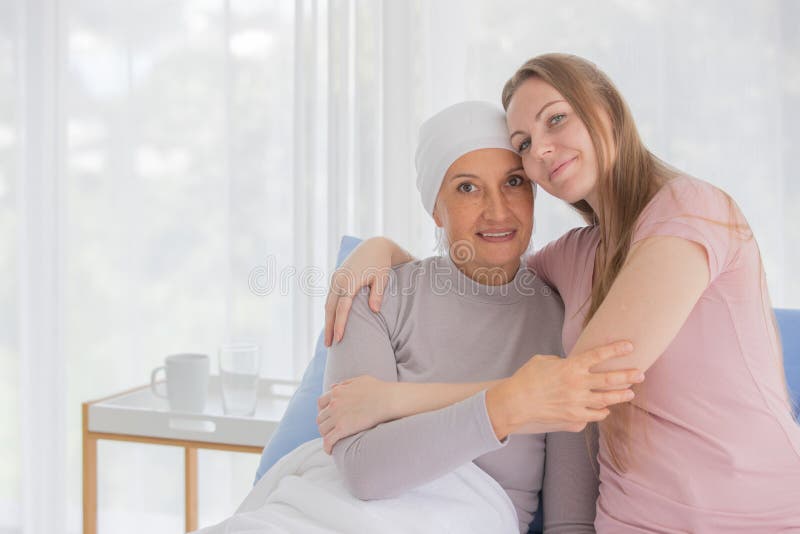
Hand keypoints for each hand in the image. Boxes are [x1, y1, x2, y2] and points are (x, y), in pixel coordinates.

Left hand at [316, 376, 397, 453]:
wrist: (387, 399)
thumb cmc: (379, 389)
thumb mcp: (359, 380)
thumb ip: (345, 383)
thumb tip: (334, 387)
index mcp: (337, 392)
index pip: (321, 403)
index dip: (323, 411)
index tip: (329, 417)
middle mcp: (333, 403)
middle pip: (320, 417)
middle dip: (325, 424)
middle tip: (331, 430)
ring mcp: (337, 416)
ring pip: (322, 429)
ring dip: (326, 435)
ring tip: (333, 440)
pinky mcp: (342, 428)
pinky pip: (328, 440)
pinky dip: (327, 447)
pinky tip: (330, 450)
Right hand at [324, 238, 395, 346]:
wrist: (375, 246)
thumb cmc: (381, 263)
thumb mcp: (381, 278)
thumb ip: (377, 294)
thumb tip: (375, 310)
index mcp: (349, 282)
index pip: (342, 308)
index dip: (339, 325)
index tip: (339, 340)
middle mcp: (338, 281)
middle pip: (330, 309)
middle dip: (329, 327)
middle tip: (329, 345)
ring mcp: (335, 279)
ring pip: (328, 304)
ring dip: (328, 320)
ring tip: (329, 338)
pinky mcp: (336, 278)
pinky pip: (330, 298)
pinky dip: (330, 311)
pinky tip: (332, 321)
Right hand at [486, 341, 641, 438]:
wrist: (516, 404)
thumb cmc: (526, 379)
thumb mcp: (543, 361)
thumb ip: (562, 362)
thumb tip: (571, 366)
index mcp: (570, 367)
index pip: (598, 355)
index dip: (615, 350)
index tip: (630, 346)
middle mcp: (578, 385)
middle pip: (610, 379)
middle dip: (628, 376)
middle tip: (641, 374)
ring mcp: (578, 403)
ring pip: (607, 399)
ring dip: (621, 395)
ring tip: (630, 392)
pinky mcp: (574, 418)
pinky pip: (595, 415)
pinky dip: (602, 411)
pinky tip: (606, 409)